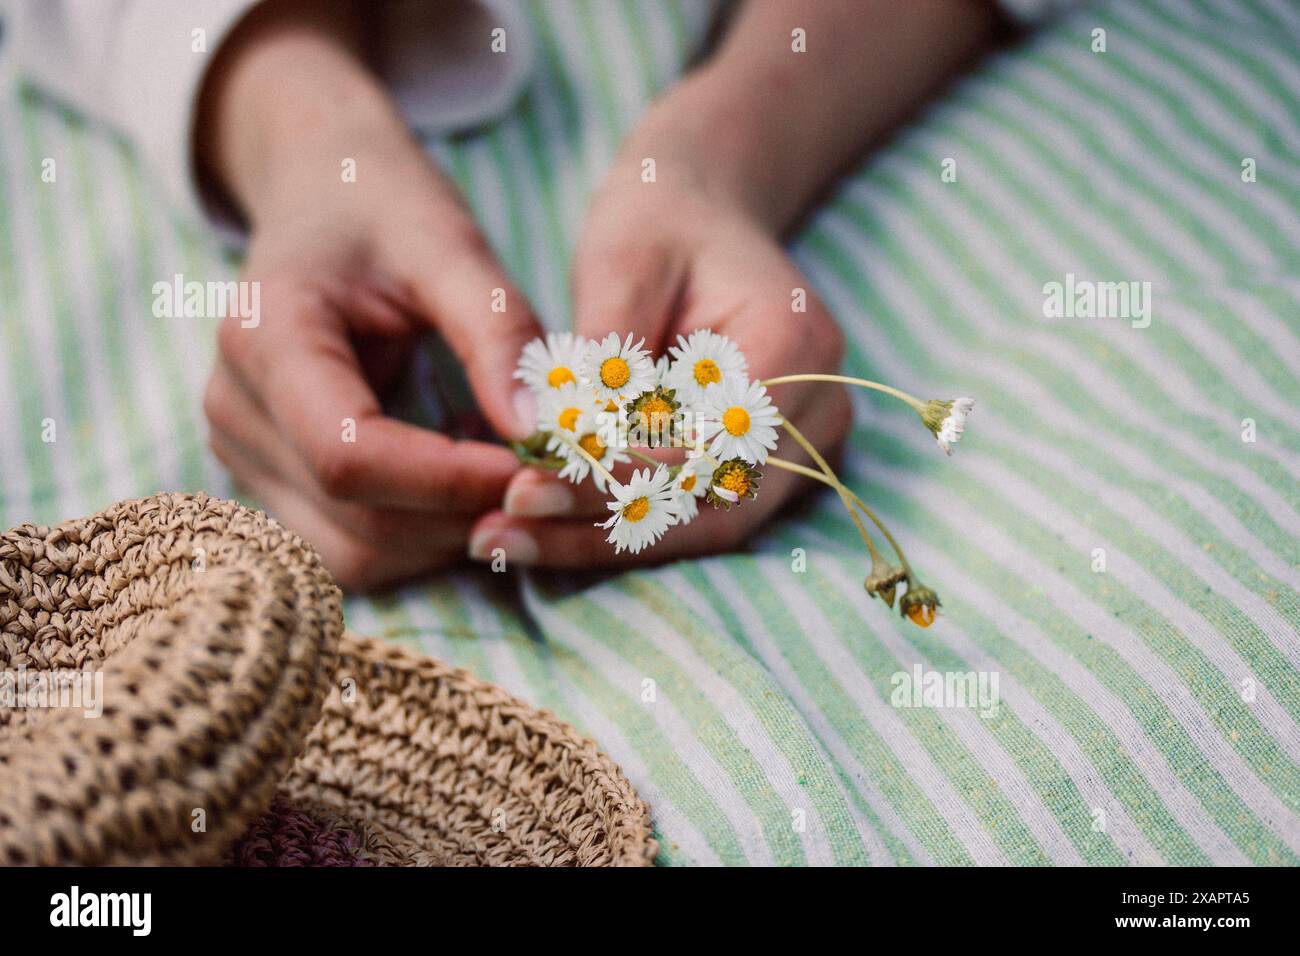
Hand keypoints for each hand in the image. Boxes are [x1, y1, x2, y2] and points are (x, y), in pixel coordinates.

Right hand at [200, 5, 540, 587]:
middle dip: (460, 516)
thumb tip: (540, 432)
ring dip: (444, 539)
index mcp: (265, 336)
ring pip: (351, 555)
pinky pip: (346, 549)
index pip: (349, 454)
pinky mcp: (265, 479)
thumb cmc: (385, 208)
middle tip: (541, 482)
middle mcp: (234, 407)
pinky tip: (463, 489)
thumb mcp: (451, 245)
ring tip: (505, 482)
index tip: (533, 467)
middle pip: (354, 520)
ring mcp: (239, 453)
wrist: (319, 196)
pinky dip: (418, 538)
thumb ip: (497, 334)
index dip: (448, 480)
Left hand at [467, 82, 849, 567]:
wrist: (701, 215)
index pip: (709, 444)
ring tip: (504, 540)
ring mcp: (805, 448)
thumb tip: (557, 439)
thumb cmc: (661, 220)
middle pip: (713, 504)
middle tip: (501, 531)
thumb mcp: (621, 260)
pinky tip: (539, 531)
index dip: (621, 475)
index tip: (528, 484)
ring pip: (703, 527)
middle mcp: (818, 409)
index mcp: (795, 344)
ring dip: (602, 541)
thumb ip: (602, 353)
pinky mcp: (769, 471)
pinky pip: (695, 519)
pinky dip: (619, 528)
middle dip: (601, 524)